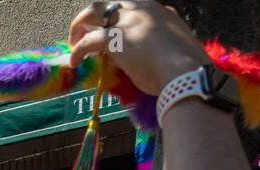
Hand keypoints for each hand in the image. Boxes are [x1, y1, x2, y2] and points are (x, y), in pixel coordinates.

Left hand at [68, 1, 208, 95]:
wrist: (185, 71)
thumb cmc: (183, 67)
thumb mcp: (170, 48)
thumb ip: (154, 45)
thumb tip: (139, 56)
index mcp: (161, 12)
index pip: (132, 8)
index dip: (118, 21)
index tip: (112, 34)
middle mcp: (143, 9)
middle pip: (110, 3)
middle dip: (94, 15)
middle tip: (85, 32)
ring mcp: (128, 20)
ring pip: (94, 10)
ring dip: (80, 25)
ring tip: (74, 43)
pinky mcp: (114, 36)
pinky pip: (88, 41)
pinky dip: (78, 51)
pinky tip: (75, 62)